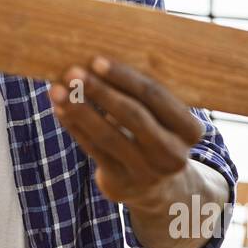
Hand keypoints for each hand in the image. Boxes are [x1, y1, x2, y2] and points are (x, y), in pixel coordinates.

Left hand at [49, 56, 204, 209]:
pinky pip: (93, 151)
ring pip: (108, 136)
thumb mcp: (160, 117)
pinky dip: (75, 127)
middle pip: (133, 116)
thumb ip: (141, 95)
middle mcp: (173, 153)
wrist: (155, 188)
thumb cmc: (153, 133)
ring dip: (80, 110)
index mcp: (189, 129)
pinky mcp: (121, 183)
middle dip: (100, 92)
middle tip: (73, 72)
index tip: (97, 60)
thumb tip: (97, 59)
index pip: (156, 96)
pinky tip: (59, 109)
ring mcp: (148, 172)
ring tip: (58, 90)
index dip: (125, 78)